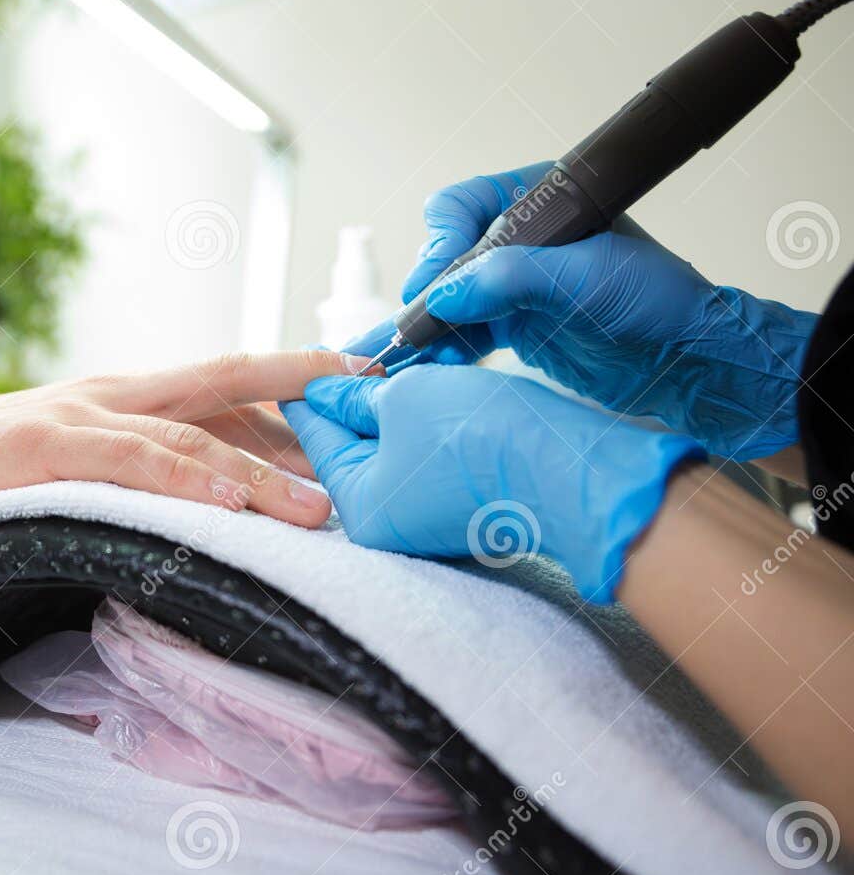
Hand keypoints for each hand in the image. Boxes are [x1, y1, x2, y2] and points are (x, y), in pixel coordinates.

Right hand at [0, 351, 372, 527]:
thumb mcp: (75, 462)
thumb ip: (141, 469)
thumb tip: (221, 503)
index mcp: (123, 397)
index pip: (226, 379)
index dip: (296, 376)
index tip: (363, 379)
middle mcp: (111, 396)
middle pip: (224, 384)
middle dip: (303, 397)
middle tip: (374, 417)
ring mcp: (77, 419)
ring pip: (187, 436)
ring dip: (257, 472)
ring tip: (316, 508)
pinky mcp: (42, 451)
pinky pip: (129, 465)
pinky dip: (183, 481)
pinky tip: (226, 502)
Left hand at [283, 364, 703, 601]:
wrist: (571, 470)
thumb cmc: (484, 438)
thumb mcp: (403, 399)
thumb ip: (355, 395)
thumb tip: (322, 390)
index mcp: (360, 506)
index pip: (317, 437)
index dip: (311, 390)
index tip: (304, 360)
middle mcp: (388, 522)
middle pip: (352, 444)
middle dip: (354, 395)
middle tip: (352, 351)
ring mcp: (427, 515)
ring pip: (392, 444)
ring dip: (392, 402)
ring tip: (392, 359)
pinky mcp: (461, 502)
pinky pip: (426, 454)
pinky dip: (423, 420)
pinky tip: (428, 385)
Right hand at [345, 163, 817, 460]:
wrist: (695, 365)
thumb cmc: (661, 306)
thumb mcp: (589, 281)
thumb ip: (514, 279)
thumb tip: (446, 293)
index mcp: (541, 200)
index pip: (461, 205)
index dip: (442, 241)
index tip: (438, 282)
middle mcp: (519, 238)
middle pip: (442, 257)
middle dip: (421, 295)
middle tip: (408, 333)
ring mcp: (512, 285)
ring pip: (444, 301)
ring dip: (417, 331)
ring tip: (383, 361)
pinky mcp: (513, 327)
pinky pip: (459, 335)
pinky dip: (436, 354)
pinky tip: (414, 374)